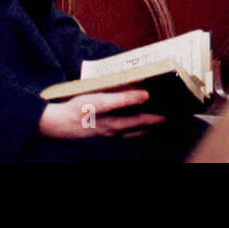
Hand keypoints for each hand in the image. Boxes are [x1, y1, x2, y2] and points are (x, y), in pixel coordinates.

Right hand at [37, 90, 167, 139]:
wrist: (57, 124)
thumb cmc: (78, 110)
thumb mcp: (101, 101)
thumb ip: (123, 98)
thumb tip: (144, 95)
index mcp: (117, 124)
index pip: (144, 120)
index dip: (158, 116)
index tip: (172, 112)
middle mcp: (114, 131)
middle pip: (139, 128)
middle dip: (153, 123)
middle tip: (167, 117)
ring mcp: (106, 132)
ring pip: (130, 131)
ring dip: (143, 126)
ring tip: (153, 120)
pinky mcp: (99, 130)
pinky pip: (120, 130)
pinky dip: (129, 126)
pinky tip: (127, 122)